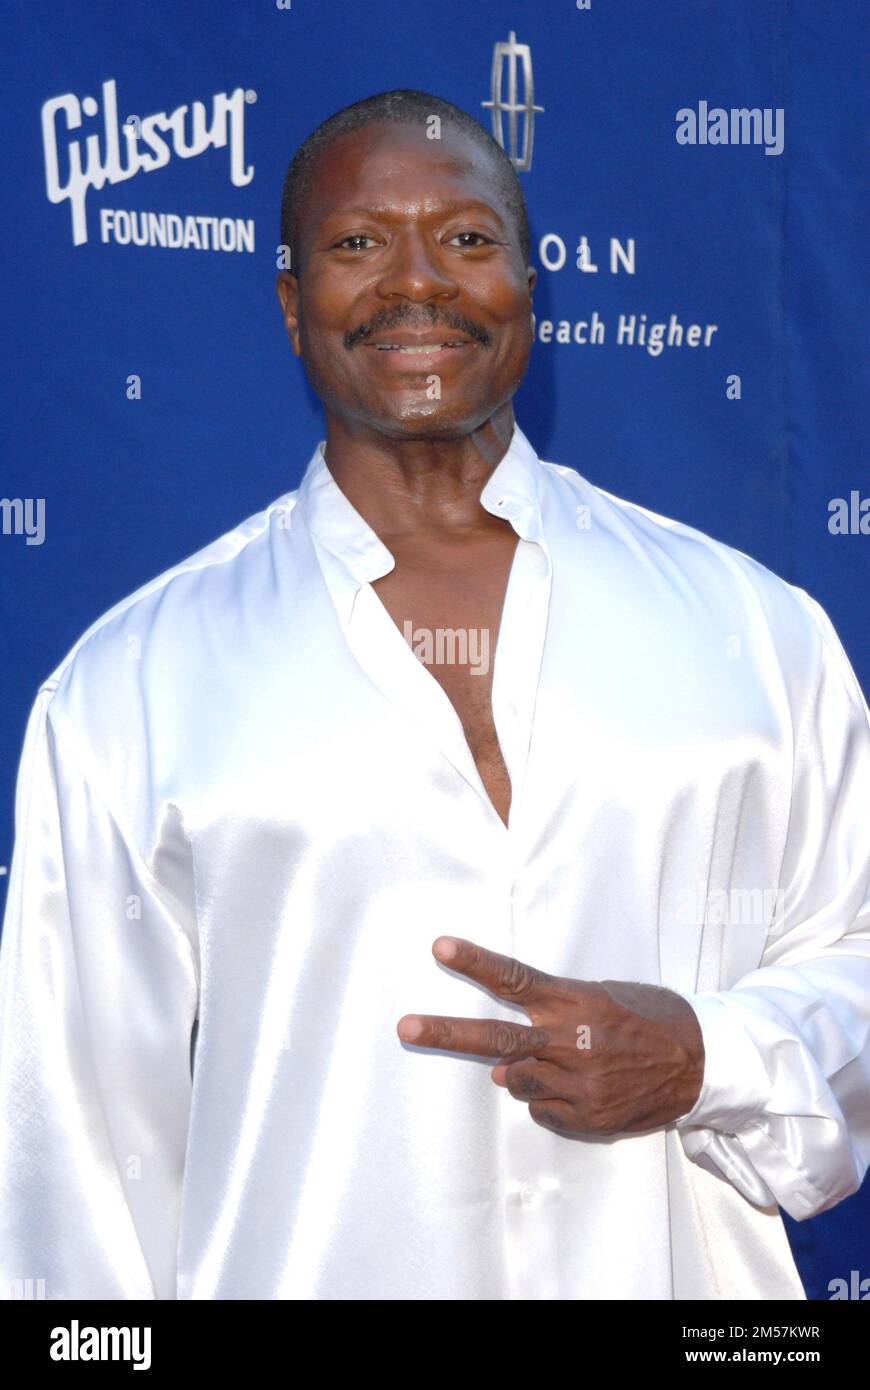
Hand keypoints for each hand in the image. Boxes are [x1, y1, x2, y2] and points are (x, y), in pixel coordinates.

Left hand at [397, 937, 704, 1136]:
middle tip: (405, 1027)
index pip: (515, 979)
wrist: (701, 1064)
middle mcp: (571, 1042)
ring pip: (515, 1082)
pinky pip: (543, 1111)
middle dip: (446, 1033)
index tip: (440, 947)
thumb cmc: (648, 1019)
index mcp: (575, 1003)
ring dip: (521, 1075)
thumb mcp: (602, 998)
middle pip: (496, 1038)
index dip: (476, 962)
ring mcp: (578, 1083)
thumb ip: (549, 1021)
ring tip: (560, 1064)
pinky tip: (583, 1088)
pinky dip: (550, 1101)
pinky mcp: (588, 1117)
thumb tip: (500, 1067)